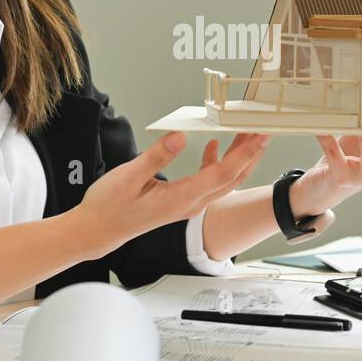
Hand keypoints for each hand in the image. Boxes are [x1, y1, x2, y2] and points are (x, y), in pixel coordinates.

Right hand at [75, 132, 269, 256]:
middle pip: (232, 178)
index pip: (223, 173)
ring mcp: (188, 204)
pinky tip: (213, 146)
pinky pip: (208, 181)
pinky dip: (216, 162)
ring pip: (223, 180)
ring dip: (238, 157)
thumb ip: (156, 156)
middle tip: (264, 130)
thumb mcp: (128, 176)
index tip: (258, 135)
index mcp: (182, 198)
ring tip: (247, 134)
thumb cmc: (109, 206)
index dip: (244, 153)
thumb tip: (180, 136)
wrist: (97, 230)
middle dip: (251, 154)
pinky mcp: (181, 201)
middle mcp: (191, 204)